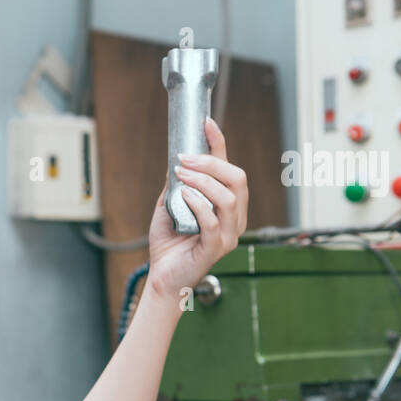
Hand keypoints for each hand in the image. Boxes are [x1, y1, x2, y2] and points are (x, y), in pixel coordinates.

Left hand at [146, 116, 247, 299]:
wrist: (162, 277)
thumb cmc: (168, 245)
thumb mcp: (169, 206)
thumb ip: (176, 185)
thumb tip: (176, 158)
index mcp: (227, 206)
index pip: (230, 169)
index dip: (220, 144)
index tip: (206, 123)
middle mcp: (234, 219)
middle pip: (237, 179)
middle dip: (210, 163)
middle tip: (184, 159)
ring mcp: (228, 235)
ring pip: (228, 198)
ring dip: (203, 181)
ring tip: (182, 176)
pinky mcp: (216, 249)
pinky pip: (213, 222)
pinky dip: (199, 204)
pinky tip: (184, 197)